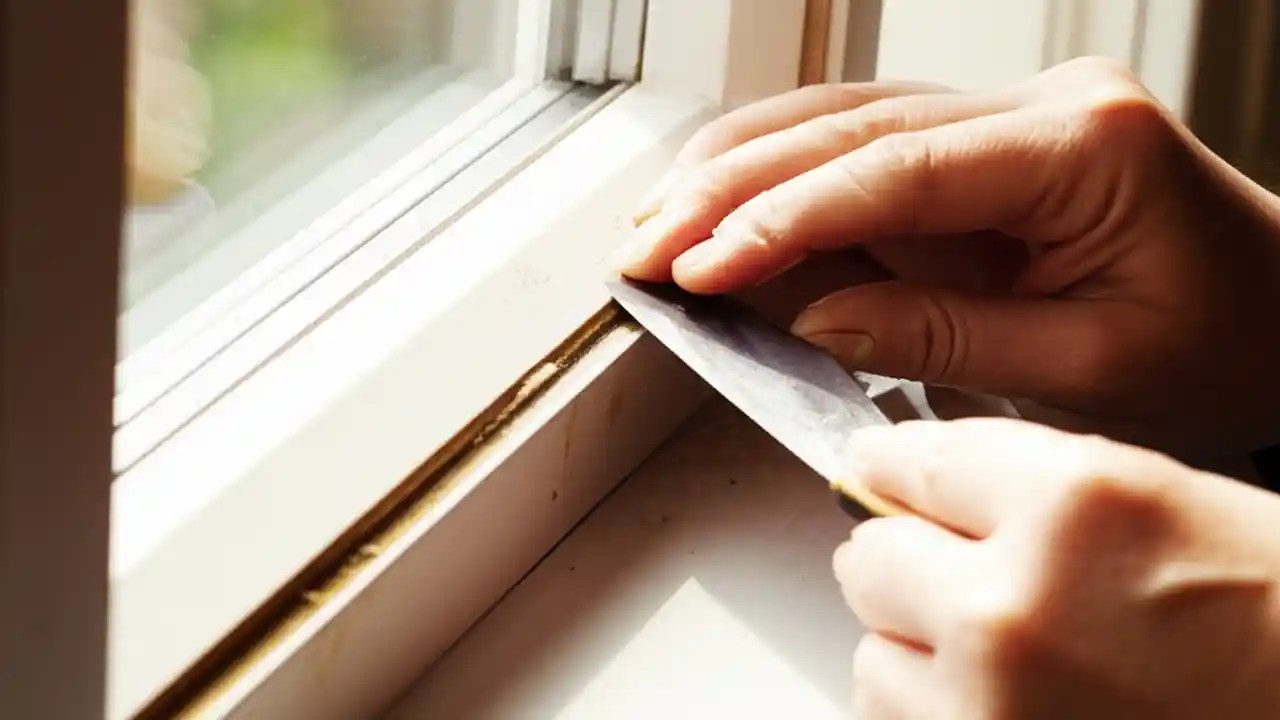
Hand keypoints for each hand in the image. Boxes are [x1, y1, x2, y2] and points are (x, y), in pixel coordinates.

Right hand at [617, 57, 1279, 458]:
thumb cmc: (1226, 347)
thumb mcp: (1089, 371)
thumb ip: (942, 336)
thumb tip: (813, 315)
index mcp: (1082, 146)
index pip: (896, 169)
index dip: (782, 216)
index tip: (699, 261)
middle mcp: (1037, 108)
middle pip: (850, 127)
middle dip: (733, 187)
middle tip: (645, 242)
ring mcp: (1005, 119)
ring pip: (840, 121)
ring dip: (739, 171)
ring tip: (657, 221)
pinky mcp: (977, 152)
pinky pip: (861, 151)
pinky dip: (782, 182)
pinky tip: (722, 206)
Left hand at [833, 419, 1279, 719]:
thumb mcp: (1166, 503)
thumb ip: (1026, 485)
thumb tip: (911, 483)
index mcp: (1075, 507)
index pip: (917, 462)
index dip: (894, 467)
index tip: (879, 473)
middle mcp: (1014, 608)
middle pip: (870, 561)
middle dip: (908, 561)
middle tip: (964, 574)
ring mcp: (990, 708)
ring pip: (873, 657)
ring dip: (919, 651)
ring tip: (1013, 658)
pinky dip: (937, 712)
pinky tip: (1011, 702)